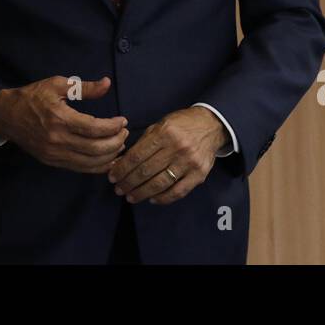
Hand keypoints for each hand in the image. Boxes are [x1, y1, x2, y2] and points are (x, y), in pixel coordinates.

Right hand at [0, 76, 127, 172]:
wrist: (7, 116)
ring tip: (119, 145)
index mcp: (60, 118)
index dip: (113, 127)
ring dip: (109, 156)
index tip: (123, 121)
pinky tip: (108, 159)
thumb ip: (84, 87)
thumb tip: (107, 83)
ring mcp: (54, 153)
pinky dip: (97, 167)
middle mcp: (58, 139)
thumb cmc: (33, 96)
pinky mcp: (52, 162)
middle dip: (116, 142)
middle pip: (96, 149)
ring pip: (90, 163)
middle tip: (125, 133)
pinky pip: (80, 168)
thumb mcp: (57, 84)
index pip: (94, 128)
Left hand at [107, 107, 225, 205]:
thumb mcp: (161, 124)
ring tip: (131, 197)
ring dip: (142, 193)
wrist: (211, 125)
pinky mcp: (199, 175)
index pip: (137, 155)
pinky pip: (178, 192)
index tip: (113, 177)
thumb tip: (124, 160)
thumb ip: (145, 141)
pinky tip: (152, 199)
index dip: (122, 169)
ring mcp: (189, 163)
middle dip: (128, 183)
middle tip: (118, 190)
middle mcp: (177, 148)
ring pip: (160, 184)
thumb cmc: (181, 124)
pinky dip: (163, 198)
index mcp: (165, 133)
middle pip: (146, 171)